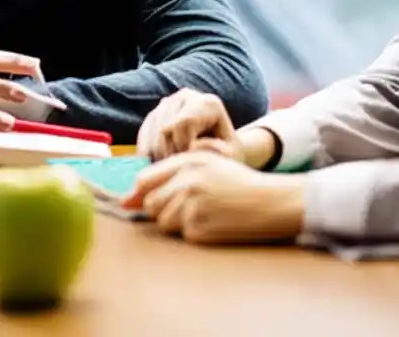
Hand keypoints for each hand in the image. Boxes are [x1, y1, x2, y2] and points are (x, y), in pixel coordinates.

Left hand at [121, 151, 304, 243]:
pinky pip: (183, 235)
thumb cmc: (237, 182)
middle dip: (162, 209)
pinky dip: (195, 234)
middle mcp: (186, 182)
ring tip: (204, 214)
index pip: (144, 180)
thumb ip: (167, 174)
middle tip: (187, 208)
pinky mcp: (200, 229)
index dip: (141, 193)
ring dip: (178, 223)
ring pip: (164, 222)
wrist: (271, 201)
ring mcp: (193, 206)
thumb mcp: (205, 164)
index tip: (141, 201)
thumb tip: (126, 201)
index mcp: (186, 162)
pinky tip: (214, 224)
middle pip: (151, 204)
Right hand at [137, 88, 241, 161]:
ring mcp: (169, 102)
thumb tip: (191, 145)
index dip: (181, 147)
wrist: (223, 152)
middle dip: (167, 153)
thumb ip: (213, 150)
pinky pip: (144, 132)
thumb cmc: (229, 156)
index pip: (184, 122)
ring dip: (156, 154)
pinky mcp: (156, 114)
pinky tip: (151, 166)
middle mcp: (187, 96)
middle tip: (175, 172)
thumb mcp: (230, 156)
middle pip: (165, 126)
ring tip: (169, 170)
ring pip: (152, 130)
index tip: (187, 165)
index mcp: (209, 103)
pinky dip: (145, 151)